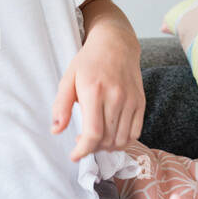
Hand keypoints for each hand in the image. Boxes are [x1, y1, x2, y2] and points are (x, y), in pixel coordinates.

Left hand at [52, 27, 144, 160]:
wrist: (116, 43)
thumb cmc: (89, 61)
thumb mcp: (68, 78)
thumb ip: (61, 105)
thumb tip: (56, 130)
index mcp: (94, 91)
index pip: (93, 133)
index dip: (83, 150)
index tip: (74, 155)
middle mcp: (115, 97)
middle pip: (106, 139)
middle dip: (92, 149)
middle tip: (83, 142)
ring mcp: (131, 100)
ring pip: (121, 139)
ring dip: (107, 147)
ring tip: (97, 139)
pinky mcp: (141, 102)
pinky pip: (135, 132)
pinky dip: (124, 141)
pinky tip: (112, 136)